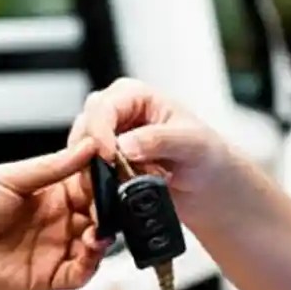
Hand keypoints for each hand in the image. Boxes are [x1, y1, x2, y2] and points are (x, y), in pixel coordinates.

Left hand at [0, 139, 111, 289]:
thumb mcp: (11, 177)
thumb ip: (54, 167)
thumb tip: (87, 147)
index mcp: (51, 193)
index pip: (91, 188)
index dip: (105, 185)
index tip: (114, 179)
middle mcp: (57, 221)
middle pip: (99, 218)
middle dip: (109, 215)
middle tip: (111, 211)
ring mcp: (54, 249)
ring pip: (94, 247)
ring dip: (103, 240)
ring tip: (98, 233)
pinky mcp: (47, 276)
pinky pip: (79, 274)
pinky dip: (90, 266)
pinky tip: (88, 252)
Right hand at [71, 78, 237, 225]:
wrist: (209, 184)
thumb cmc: (206, 154)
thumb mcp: (191, 143)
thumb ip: (157, 140)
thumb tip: (125, 145)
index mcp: (135, 95)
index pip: (103, 107)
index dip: (100, 131)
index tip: (108, 156)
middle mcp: (116, 113)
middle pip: (84, 128)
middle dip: (93, 154)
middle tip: (113, 176)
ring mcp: (108, 140)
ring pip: (81, 154)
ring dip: (96, 173)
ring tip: (126, 185)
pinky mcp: (106, 165)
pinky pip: (88, 174)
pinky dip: (98, 186)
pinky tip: (117, 194)